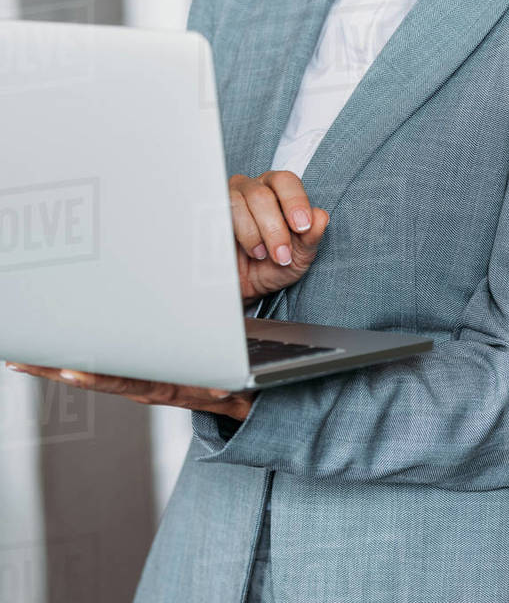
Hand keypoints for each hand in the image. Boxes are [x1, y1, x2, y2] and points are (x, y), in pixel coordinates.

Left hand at [5, 362, 253, 421]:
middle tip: (21, 358)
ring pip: (89, 374)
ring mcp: (136, 383)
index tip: (69, 369)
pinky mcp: (134, 377)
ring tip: (20, 357)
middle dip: (54, 368)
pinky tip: (48, 358)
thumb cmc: (236, 384)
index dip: (96, 378)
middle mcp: (143, 388)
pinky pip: (99, 371)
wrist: (240, 398)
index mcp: (164, 388)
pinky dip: (70, 363)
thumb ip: (224, 388)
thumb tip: (225, 390)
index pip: (124, 382)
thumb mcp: (232, 387)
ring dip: (53, 365)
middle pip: (92, 378)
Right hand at [229, 170, 329, 303]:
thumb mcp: (300, 256)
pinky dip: (232, 236)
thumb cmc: (275, 265)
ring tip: (261, 255)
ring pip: (238, 204)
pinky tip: (239, 251)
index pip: (286, 181)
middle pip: (262, 194)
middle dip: (274, 228)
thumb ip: (312, 237)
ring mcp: (228, 199)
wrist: (245, 288)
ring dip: (253, 235)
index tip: (302, 227)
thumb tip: (321, 217)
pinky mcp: (210, 215)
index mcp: (278, 190)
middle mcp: (253, 188)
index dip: (294, 201)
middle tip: (281, 255)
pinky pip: (217, 217)